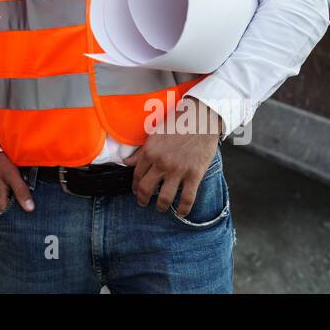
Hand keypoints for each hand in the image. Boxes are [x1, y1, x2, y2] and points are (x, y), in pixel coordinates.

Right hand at [0, 151, 33, 216]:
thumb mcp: (12, 175)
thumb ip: (21, 192)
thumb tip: (31, 209)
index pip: (15, 216)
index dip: (23, 208)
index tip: (27, 199)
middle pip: (9, 215)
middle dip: (16, 206)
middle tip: (18, 191)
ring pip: (3, 210)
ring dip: (9, 203)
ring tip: (11, 189)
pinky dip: (3, 201)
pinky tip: (5, 190)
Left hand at [123, 97, 221, 214]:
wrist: (201, 117)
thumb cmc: (177, 122)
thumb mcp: (154, 133)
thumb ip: (141, 150)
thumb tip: (127, 162)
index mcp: (149, 152)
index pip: (137, 175)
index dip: (134, 186)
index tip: (136, 191)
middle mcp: (161, 163)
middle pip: (146, 189)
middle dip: (142, 199)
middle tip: (143, 203)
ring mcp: (178, 170)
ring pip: (164, 197)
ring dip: (160, 206)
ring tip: (160, 208)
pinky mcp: (194, 174)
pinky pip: (187, 198)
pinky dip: (183, 209)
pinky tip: (180, 212)